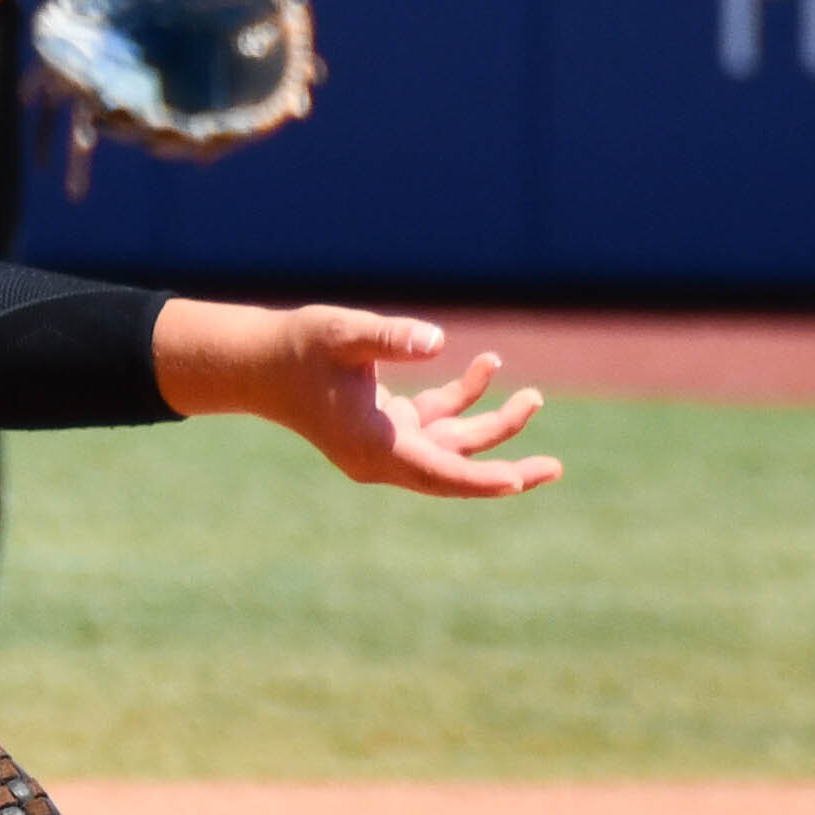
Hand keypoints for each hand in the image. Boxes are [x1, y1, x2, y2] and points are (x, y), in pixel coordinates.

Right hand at [153, 304, 560, 498]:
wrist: (260, 363)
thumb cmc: (298, 347)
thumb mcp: (343, 333)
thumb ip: (390, 337)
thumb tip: (436, 339)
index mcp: (373, 446)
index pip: (438, 472)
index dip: (481, 479)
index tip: (519, 481)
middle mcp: (383, 455)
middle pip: (455, 472)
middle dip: (506, 469)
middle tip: (553, 468)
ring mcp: (388, 444)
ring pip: (452, 446)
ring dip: (493, 425)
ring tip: (534, 397)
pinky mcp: (389, 427)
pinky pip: (438, 422)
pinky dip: (465, 398)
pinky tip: (489, 366)